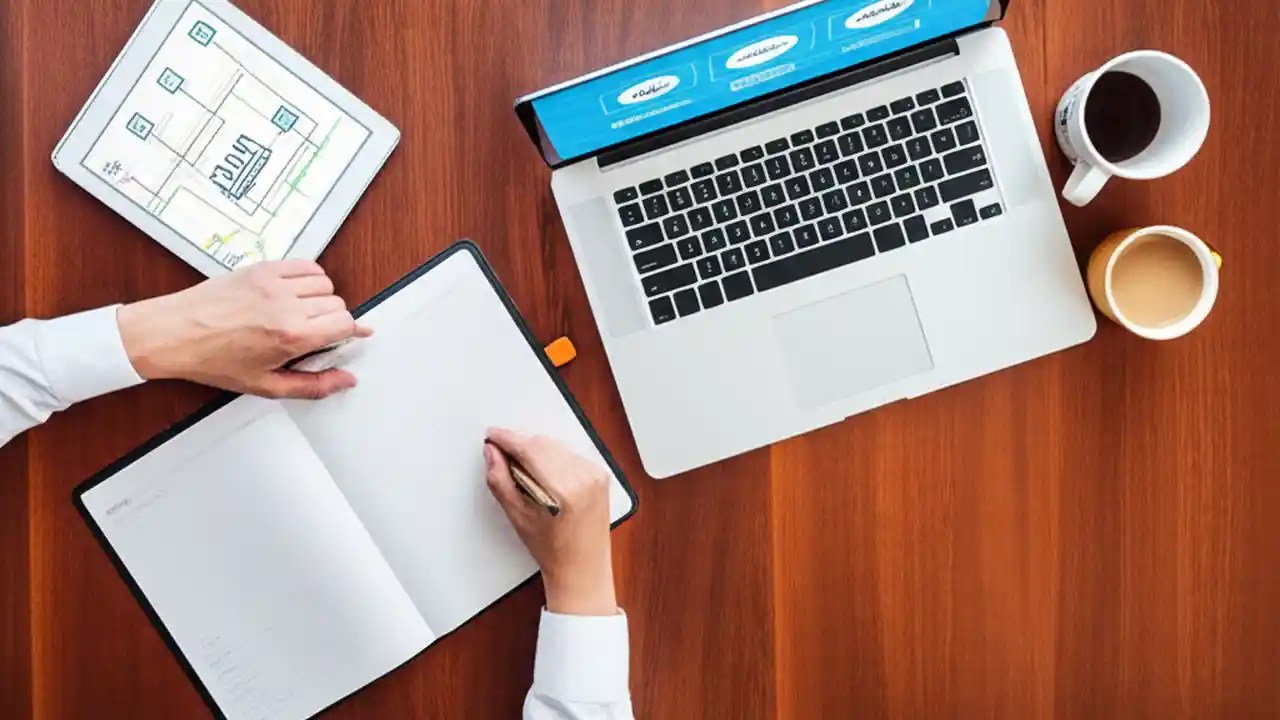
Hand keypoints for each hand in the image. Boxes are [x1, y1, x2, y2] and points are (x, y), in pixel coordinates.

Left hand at [116, 260, 370, 398]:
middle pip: (337, 303)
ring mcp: (274, 284)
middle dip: (332, 319)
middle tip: (312, 332)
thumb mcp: (266, 385)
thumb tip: (345, 381)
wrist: (174, 334)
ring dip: (321, 297)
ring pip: (324, 283)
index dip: (348, 332)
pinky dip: (309, 277)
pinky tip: (295, 292)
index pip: (345, 323)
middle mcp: (286, 306)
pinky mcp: (262, 269)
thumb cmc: (213, 360)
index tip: (344, 337)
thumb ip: (313, 385)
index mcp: (291, 336)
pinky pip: (305, 265)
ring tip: (301, 312)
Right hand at [484, 428, 616, 615]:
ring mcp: (596, 475)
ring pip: (556, 445)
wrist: (583, 568)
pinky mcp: (601, 474)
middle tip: (502, 457)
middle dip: (519, 445)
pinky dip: (553, 458)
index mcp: (564, 489)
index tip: (493, 436)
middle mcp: (584, 477)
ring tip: (524, 473)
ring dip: (536, 451)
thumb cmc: (553, 551)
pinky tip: (545, 476)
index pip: (529, 448)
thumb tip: (492, 452)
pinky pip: (570, 454)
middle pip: (542, 443)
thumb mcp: (517, 516)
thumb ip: (500, 480)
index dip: (507, 439)